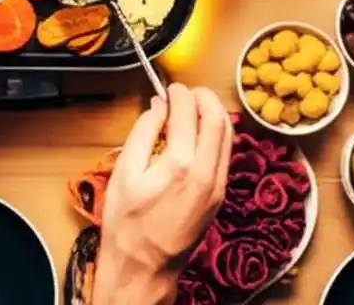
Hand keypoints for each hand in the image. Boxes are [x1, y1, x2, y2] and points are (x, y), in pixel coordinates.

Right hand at [92, 84, 231, 304]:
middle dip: (203, 97)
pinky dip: (216, 136)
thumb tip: (158, 108)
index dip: (179, 94)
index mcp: (180, 165)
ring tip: (193, 108)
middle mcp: (206, 174)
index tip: (170, 88)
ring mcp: (217, 186)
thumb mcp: (125, 172)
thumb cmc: (127, 224)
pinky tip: (198, 134)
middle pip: (218, 119)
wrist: (145, 265)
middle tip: (186, 92)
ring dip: (214, 114)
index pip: (189, 113)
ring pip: (228, 136)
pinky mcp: (220, 196)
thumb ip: (143, 133)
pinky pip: (225, 155)